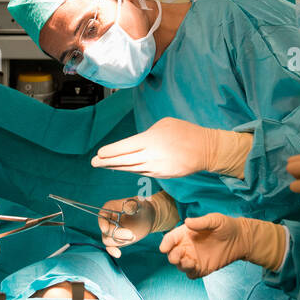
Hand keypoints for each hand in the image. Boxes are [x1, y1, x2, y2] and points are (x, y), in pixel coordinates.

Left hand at [91, 118, 210, 176]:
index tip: (99, 153)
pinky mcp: (161, 175)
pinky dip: (131, 170)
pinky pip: (142, 172)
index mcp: (150, 141)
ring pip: (131, 169)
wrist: (205, 150)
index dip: (110, 152)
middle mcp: (150, 157)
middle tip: (94, 163)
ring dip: (117, 167)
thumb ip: (147, 135)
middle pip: (124, 161)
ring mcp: (156, 168)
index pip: (125, 147)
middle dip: (107, 162)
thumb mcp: (163, 124)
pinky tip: (122, 168)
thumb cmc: (184, 132)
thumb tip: (136, 144)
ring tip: (104, 166)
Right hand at [97, 197, 154, 258]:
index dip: (102, 223)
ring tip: (133, 236)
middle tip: (131, 234)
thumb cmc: (142, 208)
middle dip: (117, 234)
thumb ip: (132, 206)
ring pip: (108, 240)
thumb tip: (127, 208)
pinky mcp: (116, 239)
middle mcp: (108, 220)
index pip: (102, 216)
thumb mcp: (138, 205)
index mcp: (109, 208)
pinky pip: (110, 247)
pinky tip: (118, 254)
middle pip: (105, 231)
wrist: (147, 217)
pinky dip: (112, 251)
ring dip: (120, 241)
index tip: (106, 229)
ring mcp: (111, 231)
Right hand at [160, 213, 249, 277]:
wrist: (240, 239)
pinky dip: (189, 272)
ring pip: (180, 265)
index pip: (171, 239)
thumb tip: (187, 222)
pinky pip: (191, 273)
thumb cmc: (226, 226)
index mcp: (185, 233)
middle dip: (172, 256)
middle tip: (177, 256)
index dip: (166, 243)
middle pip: (172, 254)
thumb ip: (201, 222)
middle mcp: (186, 246)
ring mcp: (193, 258)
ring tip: (189, 262)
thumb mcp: (214, 220)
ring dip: (180, 265)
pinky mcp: (201, 268)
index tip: (164, 248)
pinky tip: (195, 267)